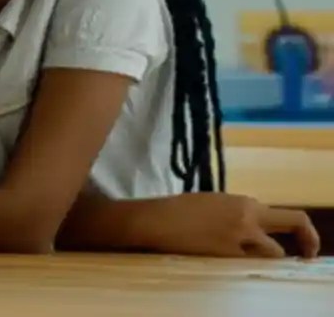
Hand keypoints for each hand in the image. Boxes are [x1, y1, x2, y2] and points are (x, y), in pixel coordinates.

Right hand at [148, 192, 319, 258]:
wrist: (159, 220)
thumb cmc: (180, 208)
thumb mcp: (217, 203)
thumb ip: (240, 212)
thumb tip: (254, 225)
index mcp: (245, 203)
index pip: (289, 215)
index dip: (302, 230)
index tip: (303, 241)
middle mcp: (249, 217)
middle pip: (295, 224)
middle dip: (307, 240)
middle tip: (308, 254)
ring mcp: (240, 237)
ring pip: (274, 252)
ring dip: (268, 256)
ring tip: (251, 257)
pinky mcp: (227, 255)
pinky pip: (250, 263)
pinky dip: (247, 264)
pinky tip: (233, 261)